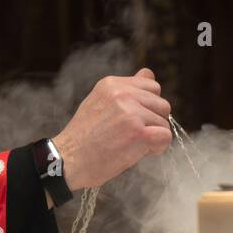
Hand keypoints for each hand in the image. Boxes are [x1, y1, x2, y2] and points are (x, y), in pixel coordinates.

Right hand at [51, 67, 171, 190]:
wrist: (68, 160)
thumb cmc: (84, 138)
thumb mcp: (100, 102)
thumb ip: (126, 89)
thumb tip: (148, 72)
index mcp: (112, 84)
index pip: (151, 86)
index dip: (147, 107)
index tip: (134, 121)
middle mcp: (122, 93)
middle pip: (162, 103)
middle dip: (153, 121)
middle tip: (134, 136)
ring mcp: (131, 112)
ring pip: (164, 121)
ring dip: (154, 136)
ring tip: (133, 145)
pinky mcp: (138, 132)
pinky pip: (165, 136)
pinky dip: (158, 147)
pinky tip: (141, 152)